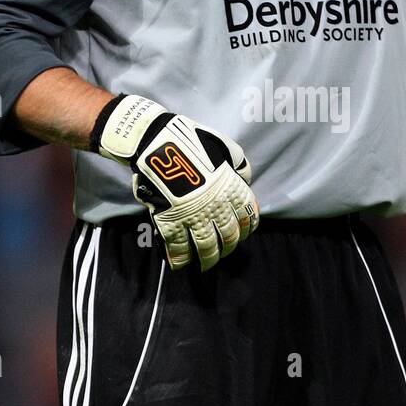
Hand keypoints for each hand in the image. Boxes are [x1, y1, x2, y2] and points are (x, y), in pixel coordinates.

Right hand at [90, 94, 258, 269]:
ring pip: (207, 246)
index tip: (243, 233)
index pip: (247, 216)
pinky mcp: (171, 222)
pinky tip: (180, 264)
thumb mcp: (226, 146)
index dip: (246, 228)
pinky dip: (180, 259)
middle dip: (228, 247)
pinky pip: (178, 247)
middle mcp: (216, 207)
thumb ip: (239, 164)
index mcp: (231, 189)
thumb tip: (245, 179)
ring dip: (208, 259)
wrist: (158, 143)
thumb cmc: (192, 140)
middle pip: (229, 236)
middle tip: (223, 250)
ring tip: (206, 265)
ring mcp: (193, 217)